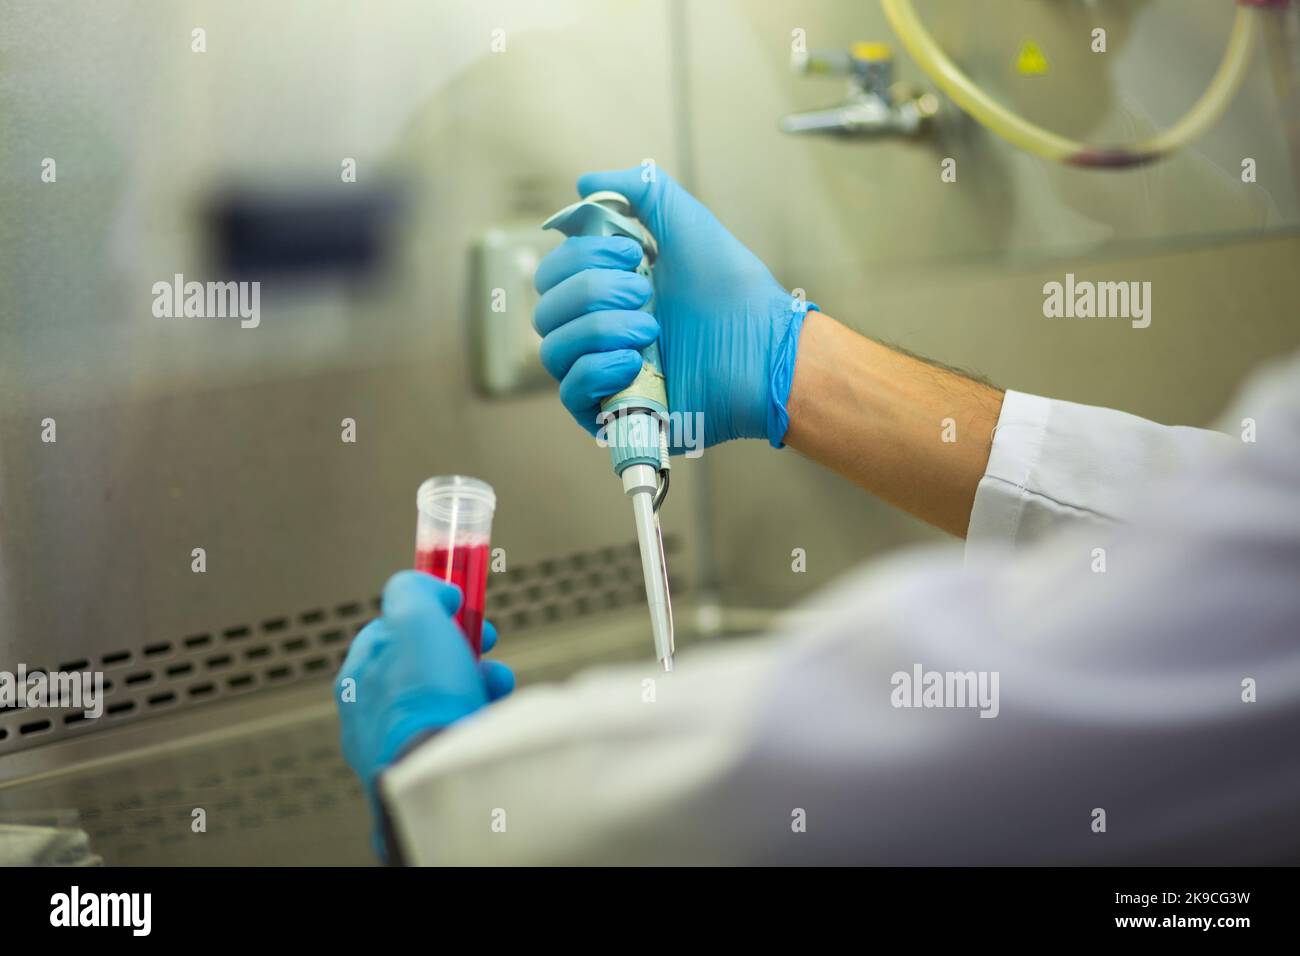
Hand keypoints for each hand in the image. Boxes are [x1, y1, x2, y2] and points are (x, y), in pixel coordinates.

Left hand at [336, 571, 513, 794]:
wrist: (445, 773)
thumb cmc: (424, 696)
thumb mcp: (412, 618)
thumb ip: (413, 589)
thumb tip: (435, 591)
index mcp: (357, 679)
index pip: (389, 630)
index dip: (428, 610)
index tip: (459, 605)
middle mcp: (373, 717)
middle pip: (423, 664)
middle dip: (461, 646)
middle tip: (487, 638)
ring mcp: (401, 747)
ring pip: (446, 698)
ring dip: (478, 679)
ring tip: (497, 681)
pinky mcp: (431, 770)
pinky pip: (460, 729)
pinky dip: (482, 714)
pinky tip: (494, 712)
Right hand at [533, 166, 813, 448]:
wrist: (764, 349)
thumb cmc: (733, 291)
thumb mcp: (686, 223)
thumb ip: (639, 191)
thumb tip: (584, 184)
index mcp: (607, 290)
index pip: (553, 272)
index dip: (582, 257)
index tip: (634, 252)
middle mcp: (599, 331)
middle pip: (546, 309)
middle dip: (592, 291)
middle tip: (646, 291)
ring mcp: (604, 373)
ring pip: (552, 350)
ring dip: (599, 329)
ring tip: (651, 329)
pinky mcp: (613, 413)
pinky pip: (569, 393)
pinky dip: (596, 369)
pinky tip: (636, 362)